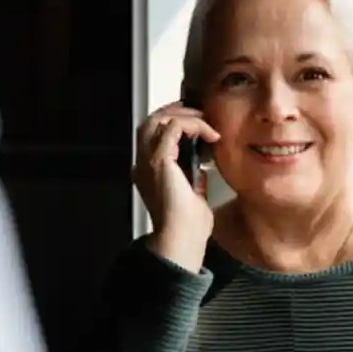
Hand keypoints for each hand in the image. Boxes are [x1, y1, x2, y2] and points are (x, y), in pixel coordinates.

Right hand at [132, 101, 219, 271]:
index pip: (153, 135)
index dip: (172, 121)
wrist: (181, 240)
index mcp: (148, 173)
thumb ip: (194, 178)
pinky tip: (210, 133)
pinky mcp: (159, 161)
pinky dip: (193, 124)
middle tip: (199, 112)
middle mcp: (142, 165)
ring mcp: (147, 162)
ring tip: (205, 119)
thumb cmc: (188, 227)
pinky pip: (173, 127)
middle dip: (175, 111)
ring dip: (184, 114)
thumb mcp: (193, 195)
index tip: (197, 121)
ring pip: (157, 120)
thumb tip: (203, 164)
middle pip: (150, 122)